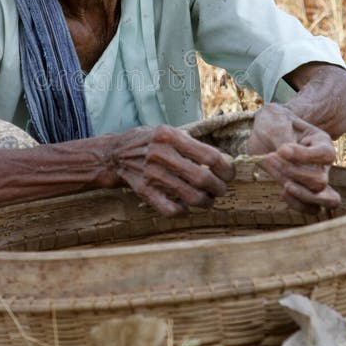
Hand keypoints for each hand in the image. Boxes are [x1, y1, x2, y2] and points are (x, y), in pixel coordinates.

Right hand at [110, 125, 234, 216]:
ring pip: (190, 197)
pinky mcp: (143, 191)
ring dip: (205, 202)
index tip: (229, 174)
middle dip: (218, 188)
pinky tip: (185, 206)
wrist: (116, 154)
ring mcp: (150, 174)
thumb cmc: (150, 142)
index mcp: (170, 136)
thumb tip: (224, 162)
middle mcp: (160, 153)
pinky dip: (183, 211)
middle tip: (221, 189)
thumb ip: (192, 145)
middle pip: (202, 178)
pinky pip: (170, 210)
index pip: (209, 156)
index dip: (226, 168)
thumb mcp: (169, 133)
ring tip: (208, 200)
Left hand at [248, 104, 339, 211]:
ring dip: (297, 193)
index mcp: (321, 142)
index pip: (326, 155)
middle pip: (320, 181)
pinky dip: (296, 204)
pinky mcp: (302, 190)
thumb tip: (284, 153)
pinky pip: (310, 208)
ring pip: (320, 200)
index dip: (304, 156)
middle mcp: (322, 163)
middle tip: (272, 158)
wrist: (267, 131)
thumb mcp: (276, 122)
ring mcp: (314, 178)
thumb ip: (282, 137)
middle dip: (294, 174)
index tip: (282, 149)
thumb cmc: (275, 122)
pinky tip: (282, 192)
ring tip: (281, 181)